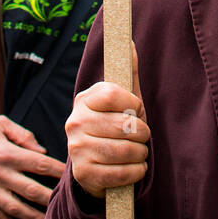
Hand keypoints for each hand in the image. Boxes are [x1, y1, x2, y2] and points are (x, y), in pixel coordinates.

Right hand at [0, 115, 65, 218]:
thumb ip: (23, 135)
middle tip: (64, 203)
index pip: (38, 164)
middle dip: (49, 198)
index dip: (56, 170)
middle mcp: (0, 173)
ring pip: (15, 208)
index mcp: (7, 152)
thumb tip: (41, 150)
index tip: (70, 174)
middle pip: (30, 190)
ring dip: (33, 217)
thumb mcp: (1, 122)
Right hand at [65, 44, 149, 199]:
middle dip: (142, 133)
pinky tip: (135, 168)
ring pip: (124, 150)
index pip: (113, 94)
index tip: (137, 110)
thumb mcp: (122, 102)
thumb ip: (127, 74)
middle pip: (123, 124)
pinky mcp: (84, 174)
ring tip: (139, 152)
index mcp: (84, 100)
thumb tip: (130, 43)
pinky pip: (121, 174)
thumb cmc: (114, 129)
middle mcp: (75, 123)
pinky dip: (136, 172)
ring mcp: (76, 150)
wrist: (95, 168)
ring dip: (141, 153)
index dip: (133, 104)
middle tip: (142, 136)